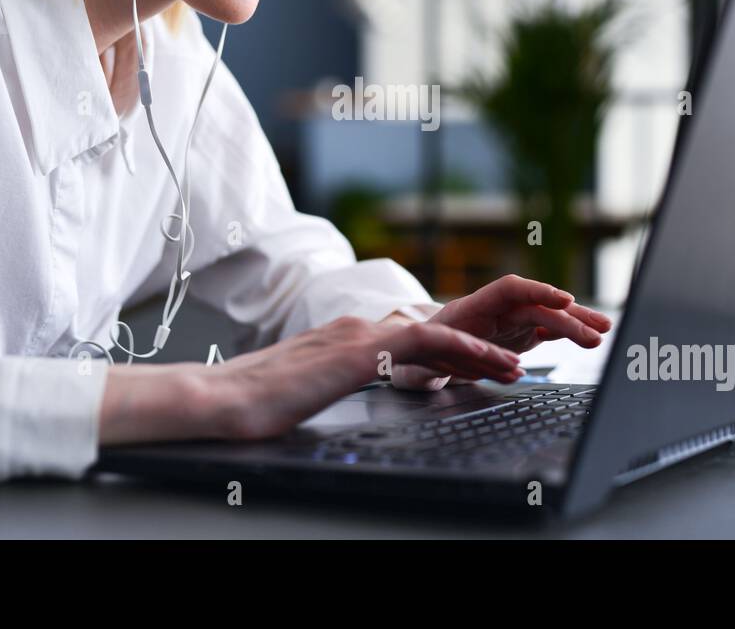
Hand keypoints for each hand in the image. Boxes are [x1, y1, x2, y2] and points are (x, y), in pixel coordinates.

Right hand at [189, 315, 525, 439]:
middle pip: (430, 334)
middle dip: (473, 349)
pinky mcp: (361, 349)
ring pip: (438, 333)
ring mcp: (359, 335)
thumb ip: (331, 386)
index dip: (448, 353)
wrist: (219, 398)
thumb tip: (338, 401)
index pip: (408, 341)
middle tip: (509, 364)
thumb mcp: (305, 394)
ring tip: (515, 366)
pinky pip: (428, 343)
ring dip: (481, 349)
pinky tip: (491, 362)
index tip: (476, 368)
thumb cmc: (251, 404)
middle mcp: (355, 329)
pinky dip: (465, 348)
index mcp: (342, 340)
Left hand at [389, 274, 611, 390]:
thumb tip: (444, 372)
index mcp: (471, 308)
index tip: (562, 300)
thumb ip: (434, 365)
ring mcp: (511, 319)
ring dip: (577, 322)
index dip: (537, 291)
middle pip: (536, 306)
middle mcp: (496, 309)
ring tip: (604, 330)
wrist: (422, 352)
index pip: (508, 289)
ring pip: (548, 315)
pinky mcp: (521, 332)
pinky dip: (570, 332)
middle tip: (596, 332)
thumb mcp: (419, 360)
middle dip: (567, 318)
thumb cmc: (421, 353)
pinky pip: (549, 328)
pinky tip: (591, 335)